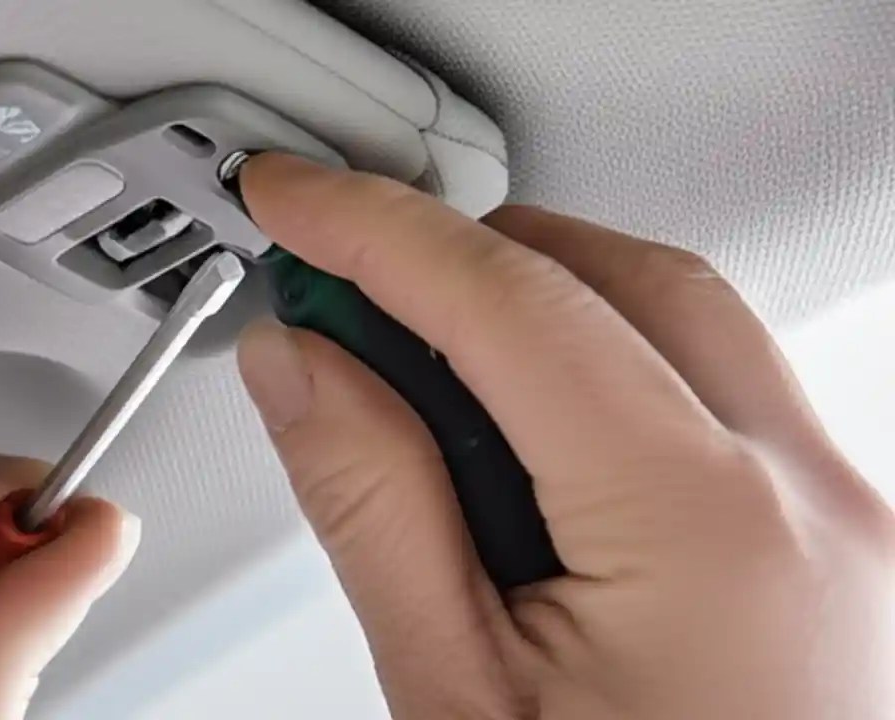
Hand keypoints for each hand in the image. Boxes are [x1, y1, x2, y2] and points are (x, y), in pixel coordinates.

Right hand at [237, 155, 894, 718]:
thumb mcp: (456, 698)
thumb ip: (372, 504)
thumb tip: (302, 368)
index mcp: (708, 533)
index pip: (509, 303)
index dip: (376, 230)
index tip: (294, 203)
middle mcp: (815, 500)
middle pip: (613, 276)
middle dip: (459, 256)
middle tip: (336, 289)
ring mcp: (850, 515)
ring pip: (678, 317)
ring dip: (535, 304)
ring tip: (415, 369)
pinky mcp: (845, 537)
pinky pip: (720, 389)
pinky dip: (607, 365)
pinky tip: (525, 430)